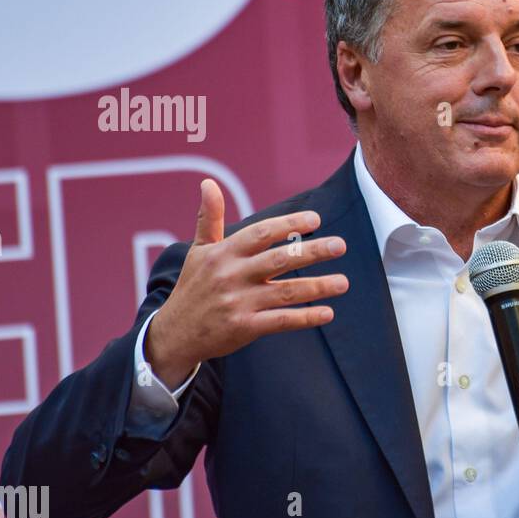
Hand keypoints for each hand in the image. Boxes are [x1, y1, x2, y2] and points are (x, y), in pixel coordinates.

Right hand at [145, 178, 348, 387]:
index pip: (261, 233)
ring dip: (317, 287)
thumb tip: (208, 183)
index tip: (316, 219)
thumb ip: (210, 218)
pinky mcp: (244, 327)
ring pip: (285, 292)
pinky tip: (328, 312)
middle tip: (340, 245)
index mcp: (223, 253)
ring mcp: (238, 302)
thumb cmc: (194, 287)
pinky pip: (281, 320)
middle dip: (312, 252)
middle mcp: (231, 275)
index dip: (288, 224)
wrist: (175, 334)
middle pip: (278, 259)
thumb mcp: (198, 251)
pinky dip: (306, 317)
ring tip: (343, 282)